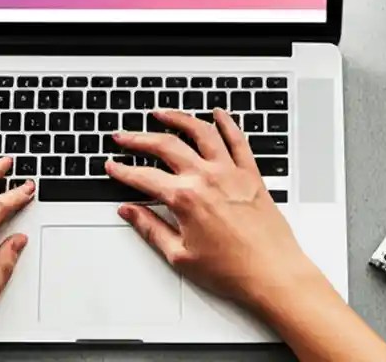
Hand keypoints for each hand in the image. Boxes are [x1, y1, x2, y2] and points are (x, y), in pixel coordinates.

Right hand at [106, 108, 324, 311]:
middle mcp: (207, 178)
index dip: (123, 171)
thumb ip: (151, 229)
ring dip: (178, 118)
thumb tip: (130, 212)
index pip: (144, 177)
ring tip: (162, 113)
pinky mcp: (251, 174)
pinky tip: (218, 113)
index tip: (112, 165)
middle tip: (124, 136)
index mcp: (186, 198)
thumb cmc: (232, 270)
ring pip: (201, 132)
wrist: (273, 274)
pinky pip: (238, 140)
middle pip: (166, 145)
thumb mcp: (180, 256)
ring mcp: (230, 172)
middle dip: (139, 139)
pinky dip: (227, 123)